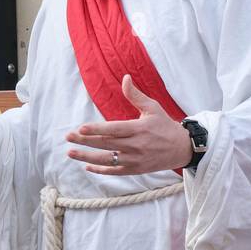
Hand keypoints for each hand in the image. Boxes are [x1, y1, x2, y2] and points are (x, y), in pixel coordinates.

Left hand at [65, 74, 192, 174]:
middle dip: (85, 141)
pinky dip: (101, 170)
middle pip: (106, 144)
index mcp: (139, 129)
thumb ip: (135, 95)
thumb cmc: (165, 125)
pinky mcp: (136, 170)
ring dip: (87, 157)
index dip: (97, 130)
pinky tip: (87, 166)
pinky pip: (115, 171)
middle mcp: (136, 146)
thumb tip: (125, 78)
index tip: (81, 128)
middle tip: (68, 137)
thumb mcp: (153, 107)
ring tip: (71, 152)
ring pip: (107, 160)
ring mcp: (135, 160)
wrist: (182, 148)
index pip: (114, 129)